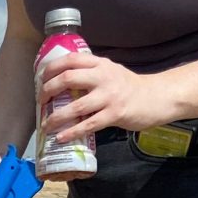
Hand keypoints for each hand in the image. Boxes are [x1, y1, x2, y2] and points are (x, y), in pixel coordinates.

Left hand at [39, 50, 173, 140]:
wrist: (157, 97)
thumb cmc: (130, 87)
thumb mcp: (111, 71)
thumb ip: (91, 73)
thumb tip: (64, 81)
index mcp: (100, 64)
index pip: (70, 59)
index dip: (51, 69)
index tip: (40, 80)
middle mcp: (103, 76)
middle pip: (68, 79)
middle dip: (48, 91)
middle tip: (41, 102)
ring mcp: (109, 96)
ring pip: (75, 105)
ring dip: (56, 117)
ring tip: (46, 125)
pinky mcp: (115, 114)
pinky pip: (88, 124)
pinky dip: (71, 132)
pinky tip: (61, 138)